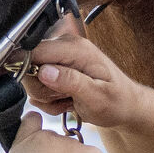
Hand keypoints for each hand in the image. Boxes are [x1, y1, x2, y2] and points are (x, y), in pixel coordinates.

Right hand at [22, 15, 149, 130]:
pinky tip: (66, 100)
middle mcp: (66, 47)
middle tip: (64, 98)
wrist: (124, 105)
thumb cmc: (116, 101)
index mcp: (76, 48)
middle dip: (42, 89)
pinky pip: (38, 85)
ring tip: (69, 99)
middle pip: (29, 66)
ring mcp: (60, 57)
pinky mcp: (57, 68)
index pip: (34, 51)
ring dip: (47, 96)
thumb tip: (45, 71)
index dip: (29, 71)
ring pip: (32, 79)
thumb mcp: (96, 96)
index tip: (45, 90)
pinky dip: (49, 99)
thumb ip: (71, 82)